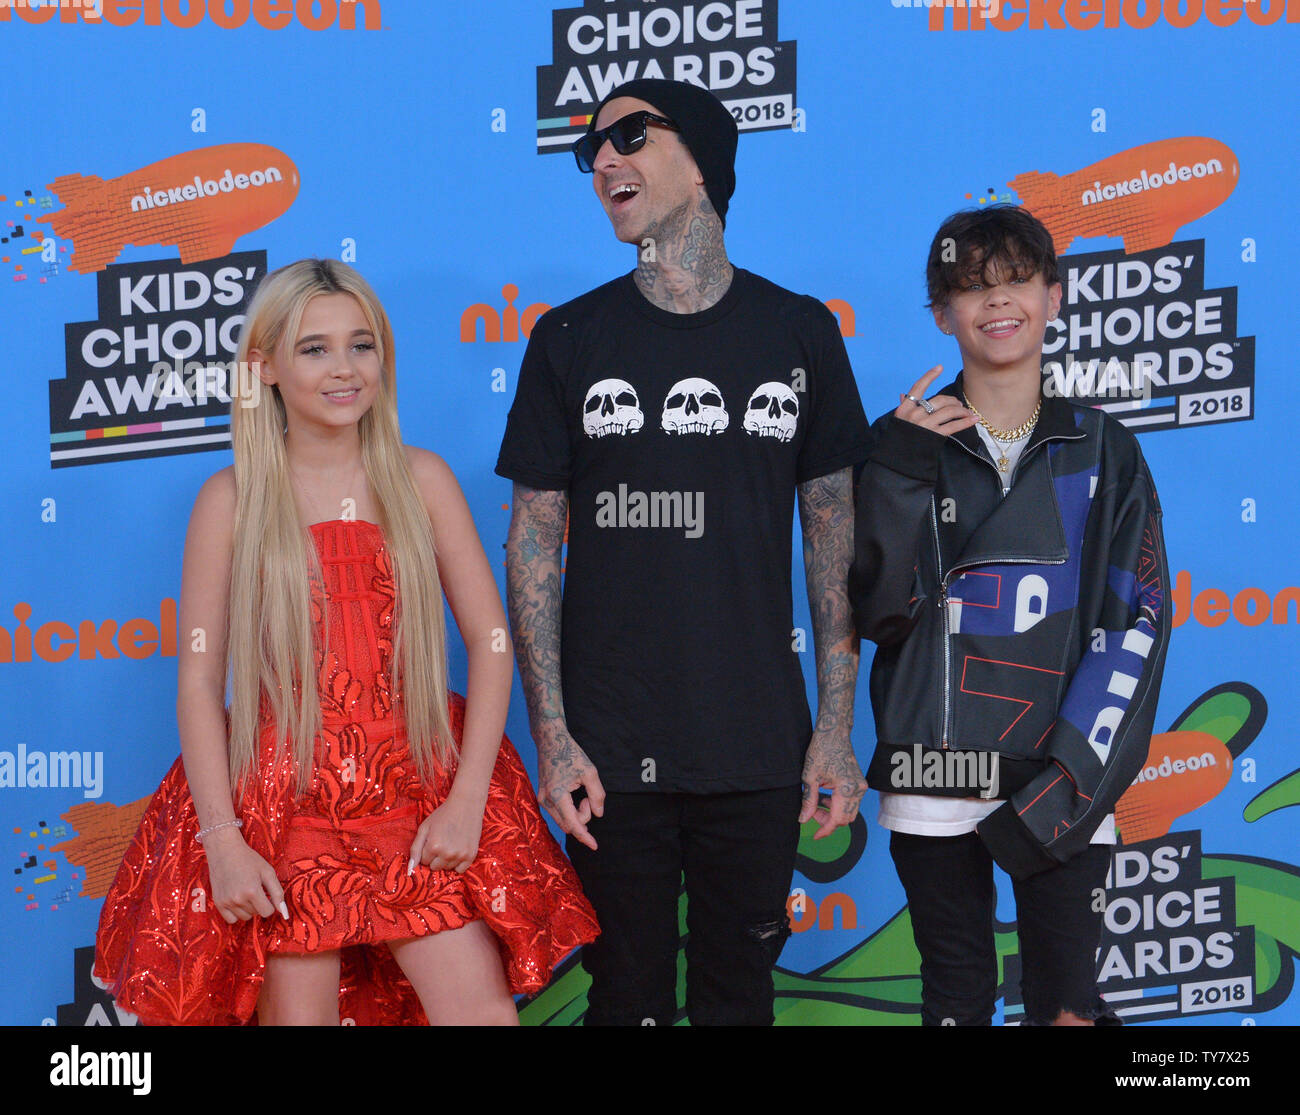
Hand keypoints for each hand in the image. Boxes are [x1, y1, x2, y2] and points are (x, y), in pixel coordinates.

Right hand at [202, 827, 287, 924]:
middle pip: (256, 914)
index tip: (267, 894)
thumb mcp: (268, 872)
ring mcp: (226, 902)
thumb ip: (277, 892)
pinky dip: (236, 913)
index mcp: (252, 891)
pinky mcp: (218, 903)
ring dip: (248, 909)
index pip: (267, 912)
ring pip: (245, 917)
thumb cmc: (248, 859)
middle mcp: (238, 899)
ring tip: (246, 892)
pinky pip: (231, 919)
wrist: (225, 851)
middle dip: (259, 904)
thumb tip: (282, 910)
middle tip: (255, 888)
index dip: (270, 904)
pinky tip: (238, 900)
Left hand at [409, 795, 483, 874]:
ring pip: (446, 868)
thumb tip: (410, 868)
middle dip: (435, 857)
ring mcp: (460, 855)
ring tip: (451, 844)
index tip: (432, 840)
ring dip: (446, 860)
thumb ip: (415, 848)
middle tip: (442, 842)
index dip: (426, 851)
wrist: (466, 804)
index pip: (423, 861)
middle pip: (434, 867)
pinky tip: (458, 850)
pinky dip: (457, 864)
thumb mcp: (425, 827)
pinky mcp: (471, 856)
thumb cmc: (443, 814)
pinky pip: (460, 870)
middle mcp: (447, 853)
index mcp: (433, 846)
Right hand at [537, 726, 605, 850]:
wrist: (550, 740)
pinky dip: (570, 810)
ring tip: (582, 795)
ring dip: (576, 814)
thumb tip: (599, 814)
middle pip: (568, 825)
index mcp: (557, 795)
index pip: (573, 824)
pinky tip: (575, 796)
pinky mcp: (542, 796)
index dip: (585, 837)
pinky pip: (558, 813)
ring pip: (563, 821)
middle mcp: (546, 800)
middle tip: (589, 798)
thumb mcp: (590, 772)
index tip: (595, 846)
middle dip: (583, 818)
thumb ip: (597, 795)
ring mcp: (542, 799)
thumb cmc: (570, 753)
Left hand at [799, 730, 867, 838]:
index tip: (815, 835)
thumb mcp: (809, 777)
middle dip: (828, 821)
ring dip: (833, 813)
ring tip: (817, 804)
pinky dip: (838, 805)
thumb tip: (804, 819)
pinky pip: (851, 802)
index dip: (825, 830)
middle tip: (811, 813)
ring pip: (849, 811)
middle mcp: (858, 789)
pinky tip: (825, 797)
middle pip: (846, 819)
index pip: (837, 820)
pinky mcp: (859, 782)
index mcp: (847, 789)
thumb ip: (808, 801)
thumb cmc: (821, 750)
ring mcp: (861, 786)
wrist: (834, 733)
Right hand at [895, 365, 977, 436]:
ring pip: (949, 411)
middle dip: (952, 401)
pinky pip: (954, 426)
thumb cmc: (900, 437)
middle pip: (939, 400)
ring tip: (967, 413)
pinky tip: (974, 419)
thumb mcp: (899, 420)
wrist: (899, 457)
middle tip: (958, 404)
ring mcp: (924, 425)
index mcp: (905, 408)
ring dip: (961, 411)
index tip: (940, 367)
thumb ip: (903, 406)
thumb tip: (902, 395)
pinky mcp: (934, 435)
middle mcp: (915, 414)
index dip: (929, 376)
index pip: (918, 387)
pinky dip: (965, 422)